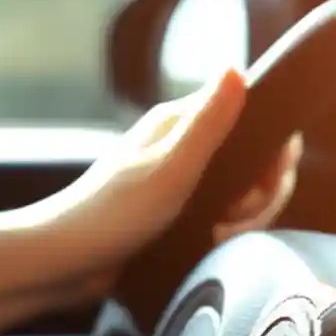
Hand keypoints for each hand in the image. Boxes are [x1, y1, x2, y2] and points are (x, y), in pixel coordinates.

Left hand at [20, 69, 301, 303]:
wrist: (65, 263)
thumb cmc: (110, 216)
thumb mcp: (169, 169)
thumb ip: (208, 124)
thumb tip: (235, 71)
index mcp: (181, 122)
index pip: (253, 118)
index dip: (271, 153)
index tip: (263, 184)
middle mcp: (183, 145)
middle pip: (254, 161)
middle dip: (258, 195)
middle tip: (232, 217)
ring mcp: (182, 180)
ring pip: (242, 194)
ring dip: (242, 220)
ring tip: (216, 234)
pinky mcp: (179, 212)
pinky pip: (222, 218)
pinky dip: (225, 234)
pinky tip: (208, 245)